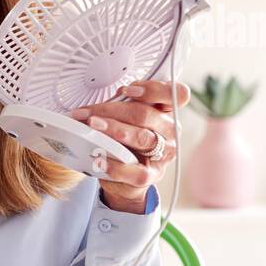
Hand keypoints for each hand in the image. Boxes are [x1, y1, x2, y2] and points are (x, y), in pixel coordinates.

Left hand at [70, 79, 190, 212]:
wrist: (124, 176)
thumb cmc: (125, 140)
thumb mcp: (125, 118)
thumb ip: (121, 106)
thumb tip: (98, 104)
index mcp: (167, 112)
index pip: (177, 93)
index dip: (154, 89)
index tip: (128, 89)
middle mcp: (170, 131)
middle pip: (145, 114)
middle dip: (112, 110)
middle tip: (88, 112)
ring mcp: (164, 154)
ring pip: (141, 138)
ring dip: (113, 129)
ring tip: (92, 126)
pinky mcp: (153, 175)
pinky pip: (136, 171)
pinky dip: (116, 166)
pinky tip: (100, 161)